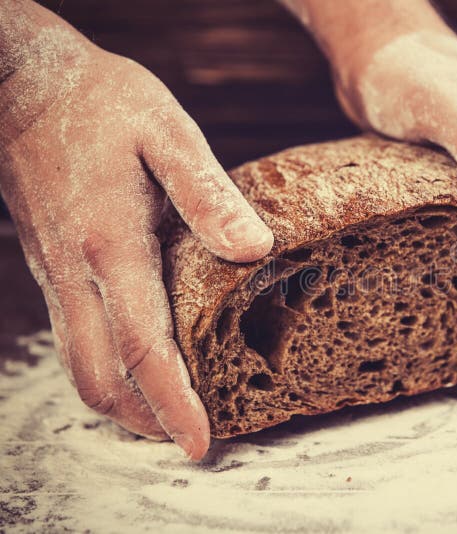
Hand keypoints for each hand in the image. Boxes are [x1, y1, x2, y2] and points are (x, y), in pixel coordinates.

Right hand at [0, 9, 272, 458]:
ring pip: (81, 368)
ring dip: (126, 404)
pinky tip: (139, 366)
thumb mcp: (167, 133)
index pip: (143, 347)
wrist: (23, 85)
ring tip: (173, 416)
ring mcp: (57, 274)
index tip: (202, 442)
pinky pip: (74, 340)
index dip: (175, 402)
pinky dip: (107, 371)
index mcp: (112, 244)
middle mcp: (77, 272)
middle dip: (148, 420)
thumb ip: (209, 195)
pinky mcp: (52, 267)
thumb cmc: (100, 102)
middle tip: (195, 438)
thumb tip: (257, 248)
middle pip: (102, 378)